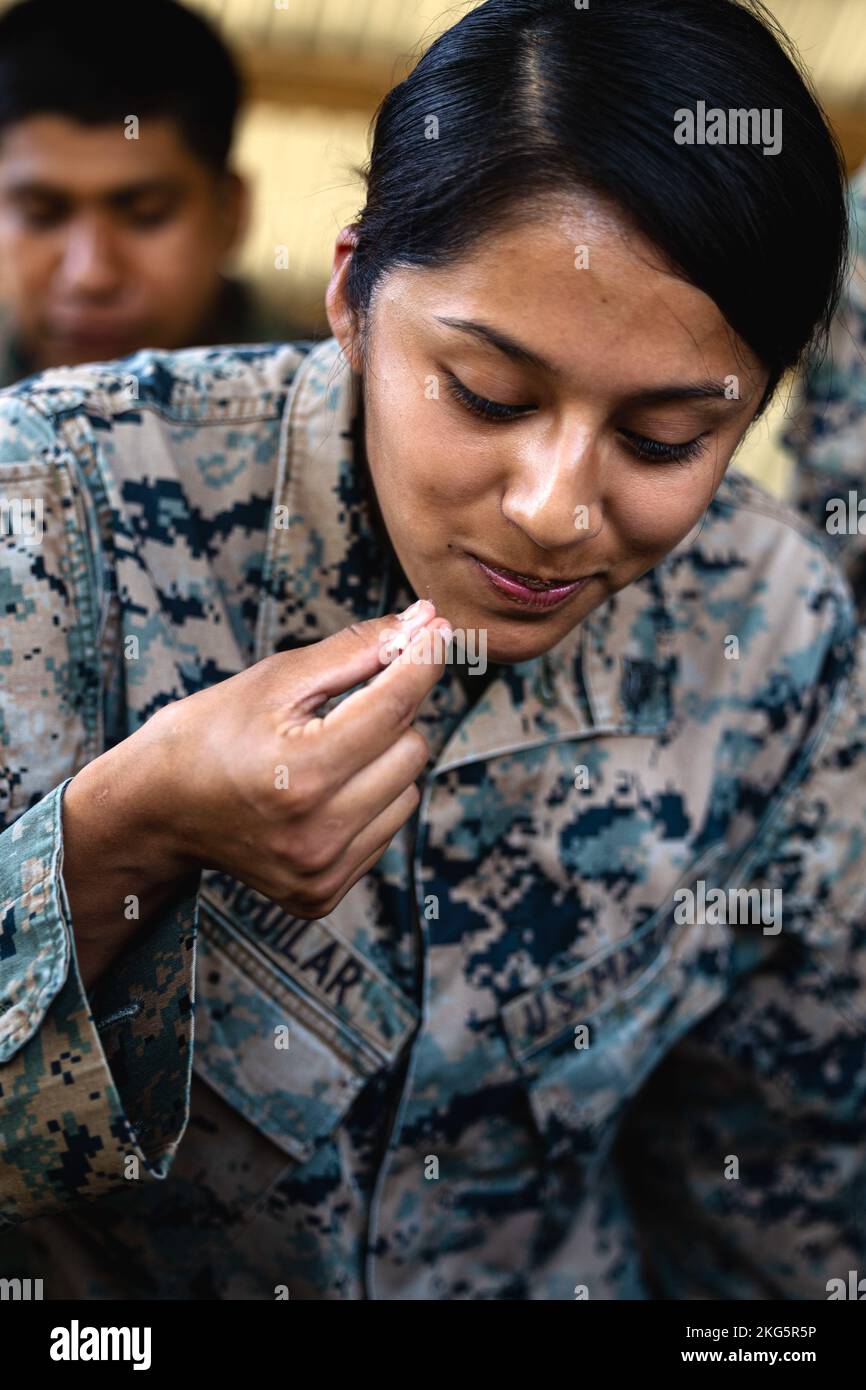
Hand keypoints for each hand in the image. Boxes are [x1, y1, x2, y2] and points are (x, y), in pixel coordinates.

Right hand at [138, 599, 450, 916]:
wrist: (156, 810)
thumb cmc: (210, 732)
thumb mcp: (275, 680)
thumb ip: (356, 651)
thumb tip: (426, 622)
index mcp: (300, 773)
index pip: (394, 707)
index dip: (422, 661)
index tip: (438, 630)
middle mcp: (316, 833)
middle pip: (412, 748)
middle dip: (390, 714)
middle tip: (342, 706)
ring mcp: (320, 871)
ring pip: (408, 790)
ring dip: (382, 760)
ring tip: (324, 754)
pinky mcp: (323, 894)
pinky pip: (388, 829)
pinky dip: (369, 800)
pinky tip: (321, 793)